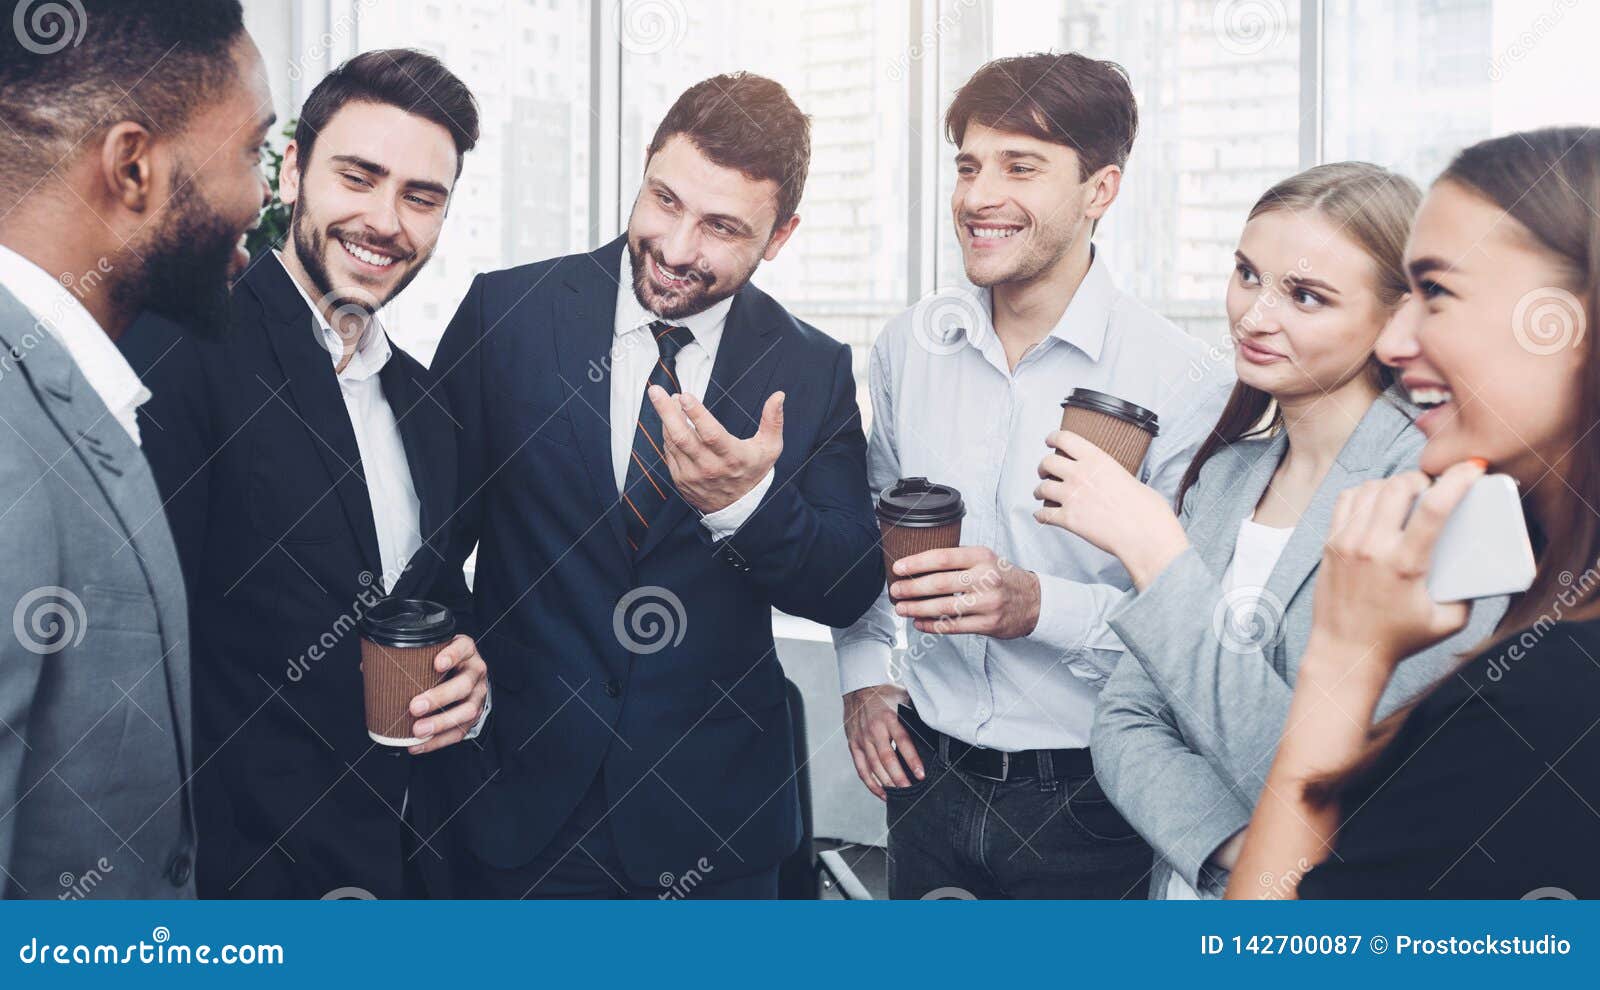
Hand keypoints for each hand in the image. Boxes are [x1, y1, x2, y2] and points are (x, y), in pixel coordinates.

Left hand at [407, 634, 487, 753]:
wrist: (465, 677)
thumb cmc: (442, 663)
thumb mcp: (430, 653)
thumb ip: (404, 657)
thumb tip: (368, 666)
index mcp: (465, 651)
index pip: (463, 648)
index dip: (452, 655)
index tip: (437, 663)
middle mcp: (475, 672)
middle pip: (464, 684)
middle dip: (439, 697)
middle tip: (415, 706)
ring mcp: (477, 695)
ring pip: (466, 711)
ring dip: (440, 723)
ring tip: (418, 730)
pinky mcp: (473, 717)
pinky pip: (459, 732)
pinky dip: (438, 741)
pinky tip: (419, 745)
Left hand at [649, 386, 782, 512]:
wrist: (740, 507)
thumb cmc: (754, 471)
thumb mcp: (770, 447)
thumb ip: (773, 420)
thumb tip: (779, 396)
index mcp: (732, 458)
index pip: (711, 434)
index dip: (697, 414)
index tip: (685, 396)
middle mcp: (710, 467)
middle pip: (683, 437)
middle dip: (667, 412)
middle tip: (656, 391)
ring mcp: (692, 475)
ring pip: (673, 443)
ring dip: (666, 419)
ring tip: (664, 399)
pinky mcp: (681, 480)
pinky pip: (670, 453)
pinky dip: (667, 434)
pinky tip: (668, 420)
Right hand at [843, 683, 923, 800]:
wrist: (859, 688)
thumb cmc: (887, 695)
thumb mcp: (904, 699)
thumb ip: (915, 715)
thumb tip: (935, 731)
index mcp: (889, 718)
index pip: (902, 741)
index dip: (912, 760)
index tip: (921, 774)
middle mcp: (874, 729)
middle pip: (886, 758)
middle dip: (899, 777)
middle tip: (911, 791)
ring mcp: (862, 738)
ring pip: (873, 766)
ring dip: (886, 783)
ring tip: (899, 795)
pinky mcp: (853, 745)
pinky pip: (861, 768)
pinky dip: (871, 783)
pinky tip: (882, 793)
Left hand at [889, 546, 1039, 637]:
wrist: (1034, 601)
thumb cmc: (1002, 577)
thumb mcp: (985, 559)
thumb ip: (958, 560)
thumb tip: (917, 566)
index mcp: (981, 557)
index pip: (942, 558)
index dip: (916, 563)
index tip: (898, 568)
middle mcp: (986, 578)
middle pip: (939, 583)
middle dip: (912, 588)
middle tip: (895, 590)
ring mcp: (988, 603)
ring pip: (944, 607)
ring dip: (917, 609)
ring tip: (901, 608)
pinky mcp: (988, 624)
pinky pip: (953, 626)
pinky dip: (932, 625)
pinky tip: (919, 623)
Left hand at [1034, 429, 1188, 588]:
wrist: (1144, 535)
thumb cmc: (1146, 509)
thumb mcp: (1131, 478)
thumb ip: (1113, 476)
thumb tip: (1114, 483)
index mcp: (1097, 459)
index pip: (1065, 438)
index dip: (1053, 438)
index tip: (1050, 441)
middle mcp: (1079, 474)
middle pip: (1047, 462)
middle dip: (1043, 467)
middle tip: (1045, 472)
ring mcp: (1071, 497)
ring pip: (1041, 488)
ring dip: (1039, 491)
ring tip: (1042, 494)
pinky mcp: (1068, 519)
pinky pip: (1044, 514)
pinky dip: (1040, 515)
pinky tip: (1041, 516)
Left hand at [1307, 459, 1486, 672]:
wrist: (1346, 653)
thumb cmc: (1398, 639)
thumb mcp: (1449, 621)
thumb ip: (1471, 593)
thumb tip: (1486, 566)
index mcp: (1405, 564)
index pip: (1434, 507)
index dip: (1457, 480)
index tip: (1472, 467)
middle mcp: (1372, 548)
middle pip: (1398, 486)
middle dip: (1421, 479)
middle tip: (1432, 488)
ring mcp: (1346, 543)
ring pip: (1370, 489)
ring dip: (1392, 484)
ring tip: (1405, 495)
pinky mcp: (1329, 544)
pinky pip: (1346, 500)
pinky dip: (1364, 493)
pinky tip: (1376, 501)